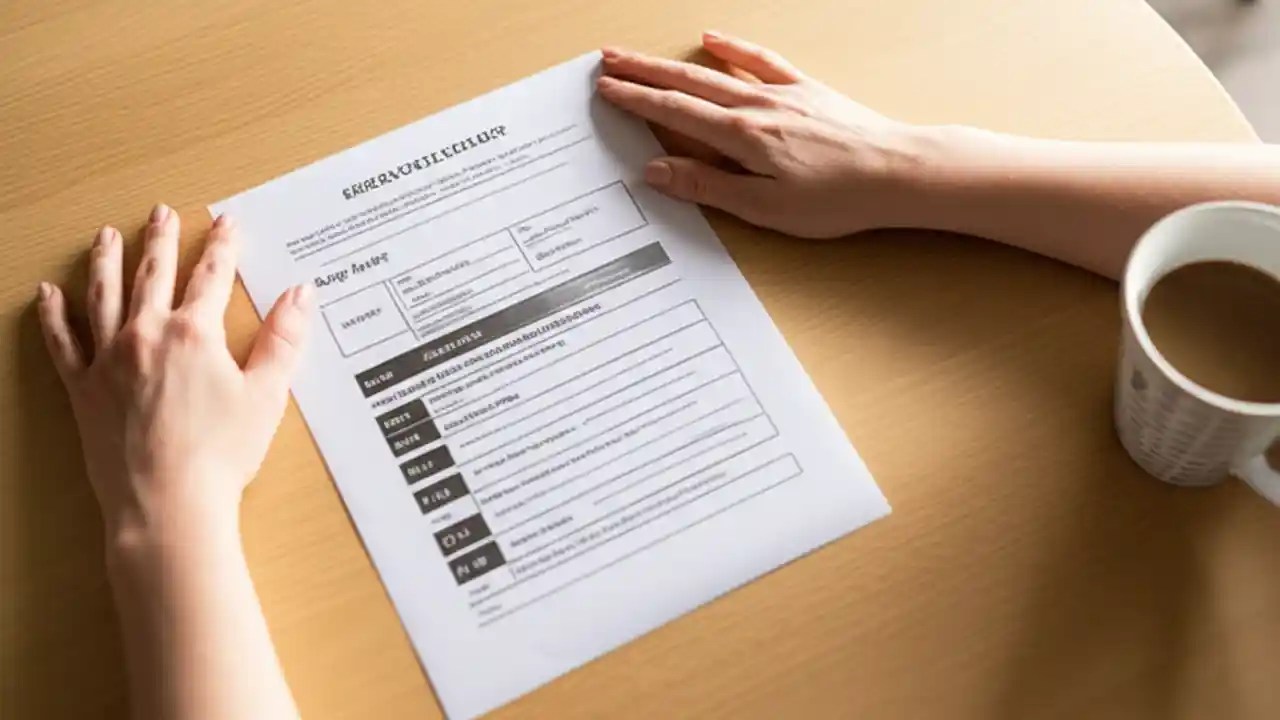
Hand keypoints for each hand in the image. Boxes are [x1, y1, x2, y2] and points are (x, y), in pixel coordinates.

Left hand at [37, 204, 311, 543]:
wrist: (168, 504)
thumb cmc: (222, 455)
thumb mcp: (267, 395)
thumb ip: (284, 340)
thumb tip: (301, 293)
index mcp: (195, 334)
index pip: (212, 276)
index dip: (223, 246)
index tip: (226, 224)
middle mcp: (147, 335)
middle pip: (154, 274)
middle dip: (161, 240)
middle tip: (161, 214)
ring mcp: (109, 359)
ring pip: (104, 295)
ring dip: (107, 260)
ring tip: (107, 235)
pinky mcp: (83, 388)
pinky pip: (62, 343)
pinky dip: (54, 315)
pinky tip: (48, 294)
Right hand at [598, 31, 930, 237]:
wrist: (898, 172)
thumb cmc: (837, 200)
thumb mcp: (766, 208)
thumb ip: (708, 187)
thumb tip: (657, 171)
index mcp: (742, 139)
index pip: (674, 114)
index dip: (636, 101)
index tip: (606, 91)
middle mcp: (756, 108)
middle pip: (686, 84)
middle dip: (642, 73)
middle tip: (606, 61)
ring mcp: (781, 93)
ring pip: (714, 72)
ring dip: (673, 62)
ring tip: (641, 55)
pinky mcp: (806, 89)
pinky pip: (762, 61)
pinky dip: (735, 49)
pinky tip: (714, 39)